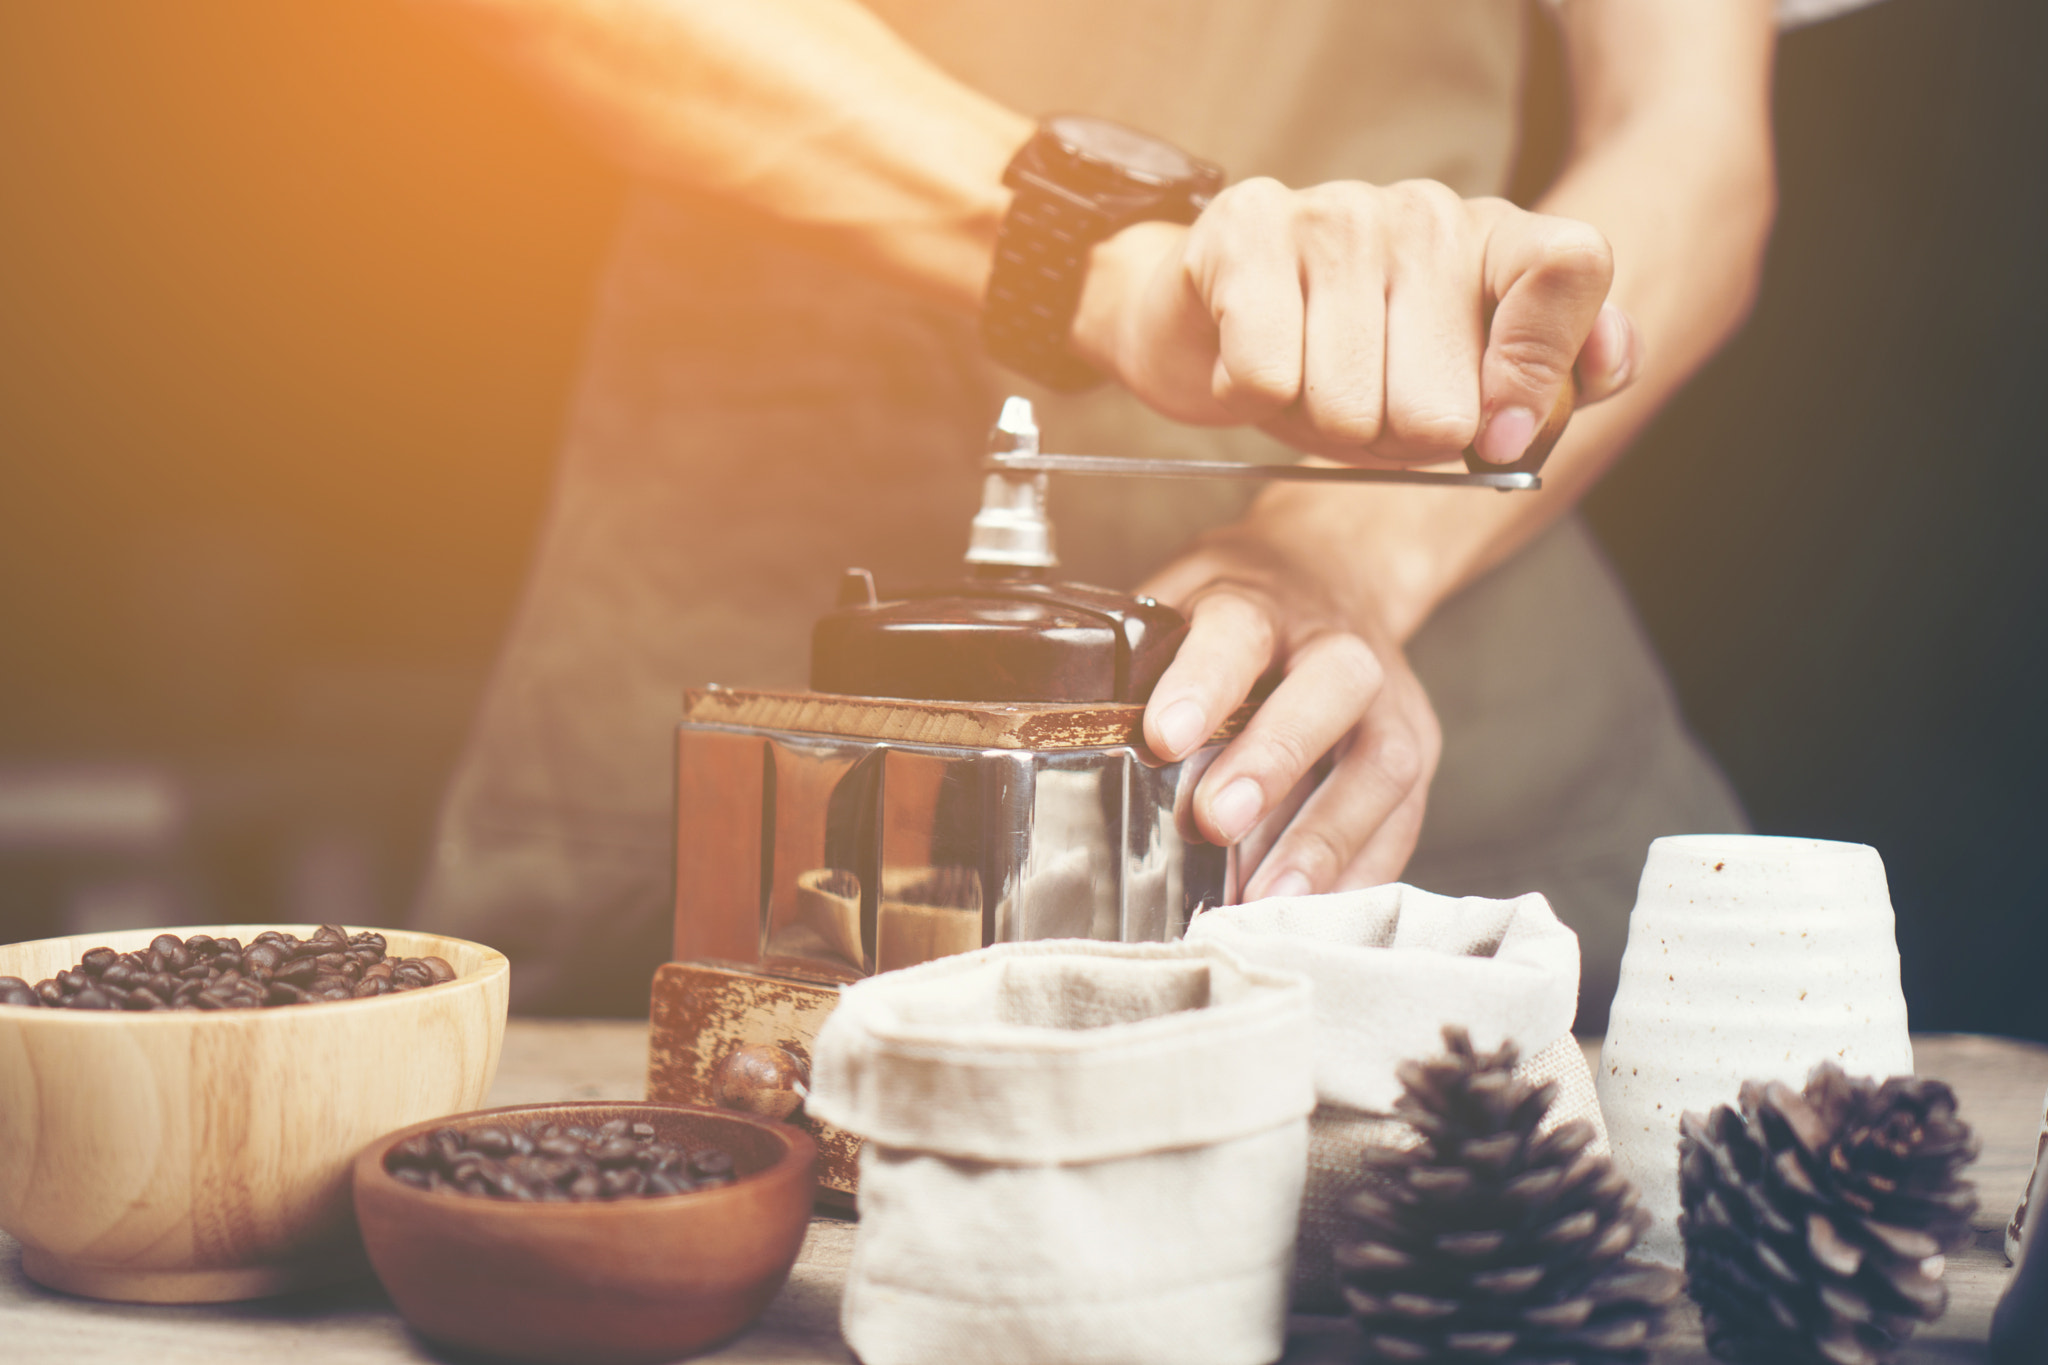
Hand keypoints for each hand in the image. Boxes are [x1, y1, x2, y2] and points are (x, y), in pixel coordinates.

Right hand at [1072, 178, 1642, 464]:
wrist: (1212, 317)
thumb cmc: (1350, 360)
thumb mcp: (1459, 384)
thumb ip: (1552, 383)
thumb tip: (1608, 365)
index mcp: (1496, 240)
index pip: (1572, 268)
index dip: (1537, 371)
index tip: (1497, 437)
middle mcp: (1426, 213)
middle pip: (1439, 408)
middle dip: (1394, 441)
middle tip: (1367, 404)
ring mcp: (1336, 215)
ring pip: (1346, 407)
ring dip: (1319, 425)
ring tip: (1308, 381)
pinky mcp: (1246, 234)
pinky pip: (1264, 378)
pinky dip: (1250, 400)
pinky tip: (1256, 362)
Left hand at [1138, 513, 1440, 898]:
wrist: (1337, 575)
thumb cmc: (1239, 608)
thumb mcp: (1178, 600)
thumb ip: (1139, 655)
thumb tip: (1078, 729)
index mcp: (1263, 602)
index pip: (1237, 629)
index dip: (1204, 682)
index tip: (1164, 736)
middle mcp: (1338, 645)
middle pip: (1330, 689)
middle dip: (1276, 759)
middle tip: (1216, 821)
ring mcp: (1390, 700)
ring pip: (1382, 764)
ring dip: (1326, 837)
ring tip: (1270, 898)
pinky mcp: (1416, 750)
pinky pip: (1402, 817)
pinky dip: (1360, 871)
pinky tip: (1312, 911)